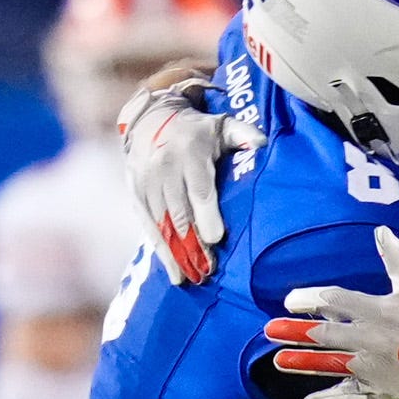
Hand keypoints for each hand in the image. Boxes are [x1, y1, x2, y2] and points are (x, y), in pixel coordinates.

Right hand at [117, 77, 258, 285]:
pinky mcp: (135, 195)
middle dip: (193, 243)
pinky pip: (148, 227)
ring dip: (178, 253)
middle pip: (179, 212)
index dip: (206, 214)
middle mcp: (164, 169)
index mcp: (190, 153)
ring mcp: (146, 183)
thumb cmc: (198, 131)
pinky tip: (175, 273)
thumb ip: (244, 134)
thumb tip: (263, 145)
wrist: (151, 120)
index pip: (198, 188)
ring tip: (194, 278)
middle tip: (209, 269)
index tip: (215, 239)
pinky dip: (162, 251)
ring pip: (162, 224)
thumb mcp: (223, 125)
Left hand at [266, 226, 398, 398]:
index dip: (309, 299)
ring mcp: (373, 368)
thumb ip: (398, 256)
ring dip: (302, 363)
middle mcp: (371, 340)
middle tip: (270, 329)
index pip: (335, 300)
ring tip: (278, 360)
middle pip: (326, 334)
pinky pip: (348, 396)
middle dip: (296, 332)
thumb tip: (380, 231)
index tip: (289, 300)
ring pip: (331, 365)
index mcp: (379, 310)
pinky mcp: (378, 390)